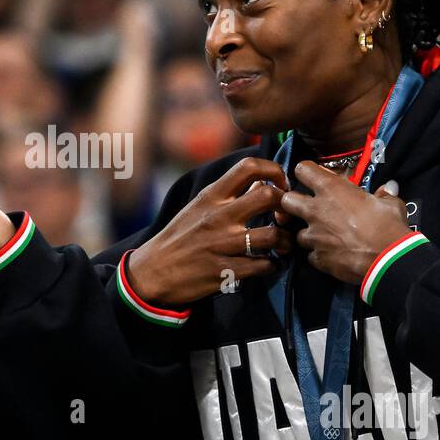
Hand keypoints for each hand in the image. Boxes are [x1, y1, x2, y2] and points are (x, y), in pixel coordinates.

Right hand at [125, 157, 291, 307]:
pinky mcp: (224, 271)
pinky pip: (262, 266)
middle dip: (287, 206)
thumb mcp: (199, 208)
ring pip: (272, 235)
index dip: (274, 171)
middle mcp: (218, 216)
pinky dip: (271, 265)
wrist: (152, 272)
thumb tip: (262, 181)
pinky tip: (268, 264)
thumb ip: (230, 194)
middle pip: (268, 196)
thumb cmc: (178, 237)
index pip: (249, 167)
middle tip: (288, 217)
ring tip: (285, 245)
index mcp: (211, 196)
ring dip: (286, 241)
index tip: (281, 185)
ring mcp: (221, 244)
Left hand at [279, 162, 411, 284]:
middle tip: (308, 208)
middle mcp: (316, 210)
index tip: (315, 178)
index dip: (307, 172)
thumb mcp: (391, 204)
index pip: (303, 169)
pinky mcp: (316, 258)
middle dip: (293, 203)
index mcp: (331, 189)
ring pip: (297, 232)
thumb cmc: (389, 225)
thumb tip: (388, 189)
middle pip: (286, 200)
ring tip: (323, 237)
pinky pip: (311, 255)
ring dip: (308, 234)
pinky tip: (331, 255)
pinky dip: (319, 254)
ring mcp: (313, 235)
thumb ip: (383, 195)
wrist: (387, 260)